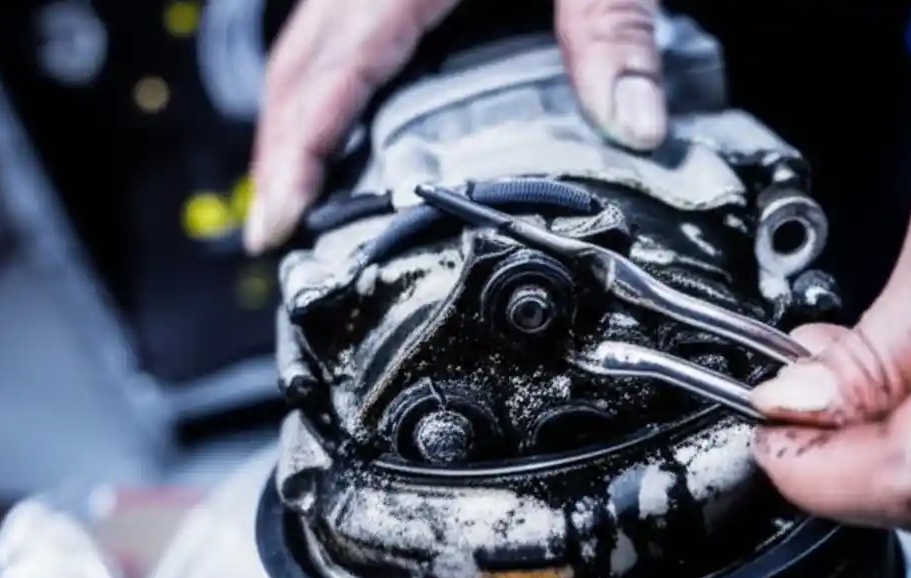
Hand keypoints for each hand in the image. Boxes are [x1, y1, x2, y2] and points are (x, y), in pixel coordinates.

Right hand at [244, 0, 668, 253]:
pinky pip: (345, 13)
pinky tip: (358, 99)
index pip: (330, 73)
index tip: (277, 223)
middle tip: (278, 224)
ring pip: (312, 37)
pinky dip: (334, 70)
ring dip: (300, 112)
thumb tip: (633, 124)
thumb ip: (614, 26)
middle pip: (297, 61)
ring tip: (306, 178)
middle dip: (280, 147)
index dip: (296, 154)